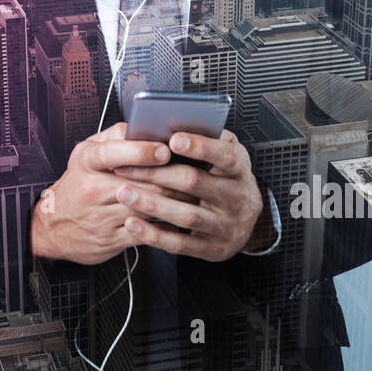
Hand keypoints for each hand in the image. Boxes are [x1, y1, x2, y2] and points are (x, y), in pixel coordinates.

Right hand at [32, 122, 193, 264]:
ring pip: (147, 208)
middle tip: (194, 172)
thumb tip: (140, 126)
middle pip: (140, 182)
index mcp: (87, 162)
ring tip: (194, 192)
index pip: (114, 154)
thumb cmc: (76, 186)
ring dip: (174, 201)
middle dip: (171, 177)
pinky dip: (165, 225)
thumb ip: (113, 137)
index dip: (142, 151)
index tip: (164, 150)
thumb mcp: (84, 154)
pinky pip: (145, 233)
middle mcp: (93, 189)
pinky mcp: (111, 239)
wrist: (52, 226)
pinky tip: (178, 217)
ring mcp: (102, 217)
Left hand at [112, 129, 261, 261]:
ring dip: (151, 204)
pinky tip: (132, 224)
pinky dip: (154, 234)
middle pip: (194, 183)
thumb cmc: (227, 179)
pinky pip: (180, 244)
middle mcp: (236, 198)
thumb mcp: (227, 155)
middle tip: (126, 167)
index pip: (224, 155)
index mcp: (239, 169)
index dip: (200, 147)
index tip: (173, 139)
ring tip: (123, 192)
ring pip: (185, 216)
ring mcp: (225, 226)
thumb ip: (208, 138)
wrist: (248, 222)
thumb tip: (174, 122)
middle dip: (157, 174)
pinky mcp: (212, 249)